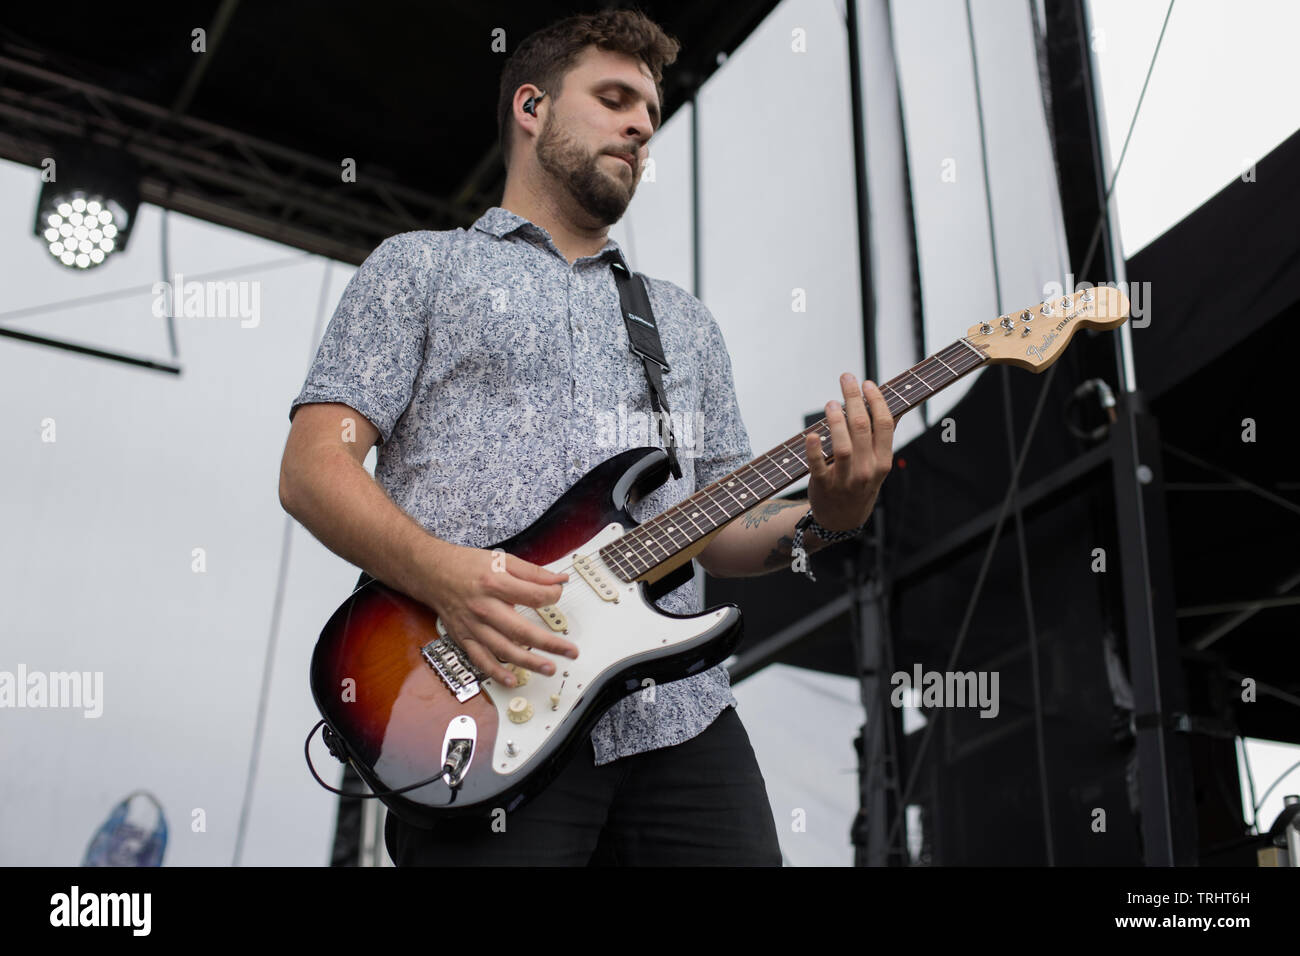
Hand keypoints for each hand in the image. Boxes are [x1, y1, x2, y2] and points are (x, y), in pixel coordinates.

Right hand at [422, 542, 576, 686]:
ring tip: (549, 668)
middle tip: (570, 651)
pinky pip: (481, 659)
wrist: (432, 572)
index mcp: (495, 583)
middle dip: (549, 643)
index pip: (533, 596)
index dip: (552, 596)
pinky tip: (512, 679)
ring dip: (528, 662)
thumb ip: (533, 572)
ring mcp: (473, 626)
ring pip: (504, 649)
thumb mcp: (502, 559)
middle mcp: (484, 607)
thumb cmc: (467, 566)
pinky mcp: (464, 638)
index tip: (558, 594)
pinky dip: (496, 672)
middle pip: (521, 630)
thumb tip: (559, 580)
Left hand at [804, 373, 894, 532]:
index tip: (868, 384)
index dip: (877, 401)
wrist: (842, 518)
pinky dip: (813, 450)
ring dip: (837, 420)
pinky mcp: (823, 485)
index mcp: (883, 461)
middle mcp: (867, 470)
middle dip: (854, 398)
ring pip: (843, 445)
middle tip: (846, 378)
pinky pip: (818, 465)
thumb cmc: (860, 483)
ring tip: (831, 402)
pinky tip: (811, 434)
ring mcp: (845, 479)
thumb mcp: (878, 464)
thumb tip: (896, 405)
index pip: (885, 425)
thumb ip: (882, 437)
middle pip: (863, 428)